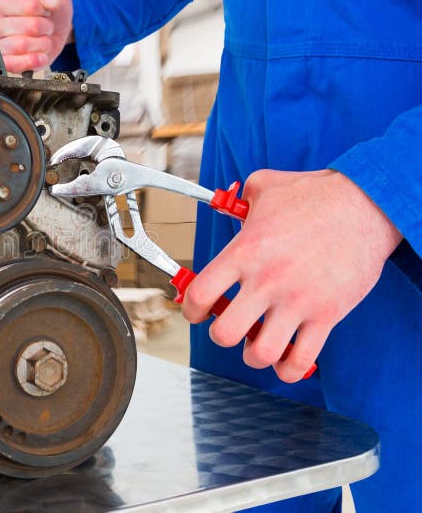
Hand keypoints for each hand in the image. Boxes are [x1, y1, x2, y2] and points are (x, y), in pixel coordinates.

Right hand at [0, 0, 72, 72]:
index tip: (43, 7)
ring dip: (42, 43)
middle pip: (28, 28)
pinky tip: (40, 54)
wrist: (54, 24)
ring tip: (41, 37)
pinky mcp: (5, 63)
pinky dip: (34, 61)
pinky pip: (15, 66)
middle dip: (45, 27)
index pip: (29, 6)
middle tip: (44, 23)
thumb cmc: (45, 4)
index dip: (43, 8)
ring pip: (22, 47)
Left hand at [181, 169, 401, 382]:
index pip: (200, 294)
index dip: (191, 310)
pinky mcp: (327, 315)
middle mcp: (267, 281)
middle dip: (221, 336)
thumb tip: (226, 204)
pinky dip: (288, 369)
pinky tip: (284, 359)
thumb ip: (237, 201)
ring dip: (253, 355)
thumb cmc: (315, 195)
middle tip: (229, 326)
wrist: (367, 204)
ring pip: (261, 353)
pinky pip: (302, 360)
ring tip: (257, 342)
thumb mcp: (264, 187)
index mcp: (245, 252)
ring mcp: (298, 301)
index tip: (196, 312)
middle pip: (225, 334)